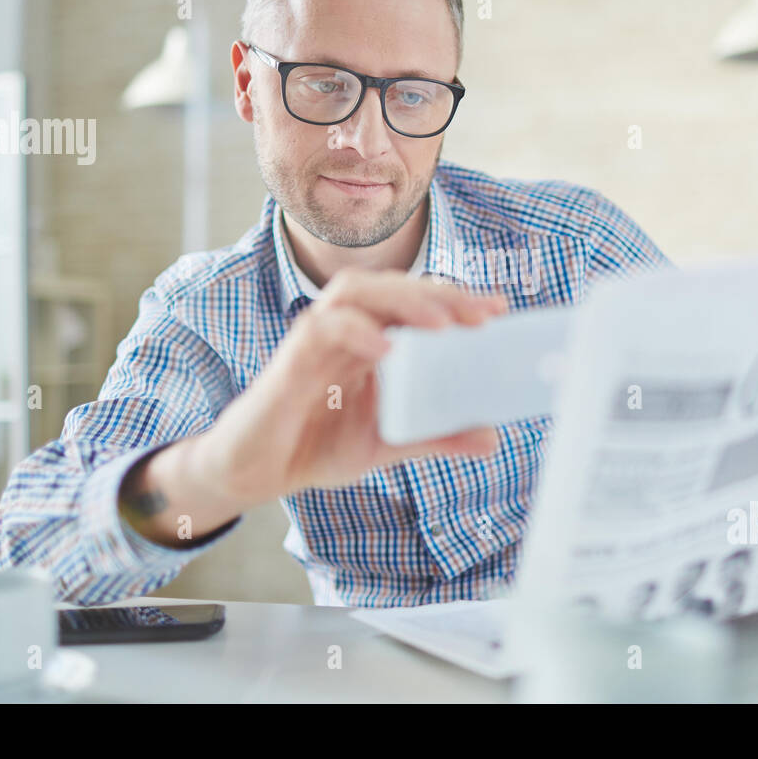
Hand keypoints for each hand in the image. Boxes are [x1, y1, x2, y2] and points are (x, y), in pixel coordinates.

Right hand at [193, 269, 507, 505]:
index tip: (500, 310)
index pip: (416, 301)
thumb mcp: (388, 443)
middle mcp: (346, 329)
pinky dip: (357, 332)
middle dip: (441, 294)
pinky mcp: (290, 359)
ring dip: (403, 299)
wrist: (257, 473)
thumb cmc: (316, 444)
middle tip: (484, 315)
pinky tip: (386, 349)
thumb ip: (435, 436)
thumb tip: (491, 438)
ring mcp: (316, 339)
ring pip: (356, 291)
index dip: (456, 299)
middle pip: (393, 286)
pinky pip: (321, 329)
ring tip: (443, 324)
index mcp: (371, 339)